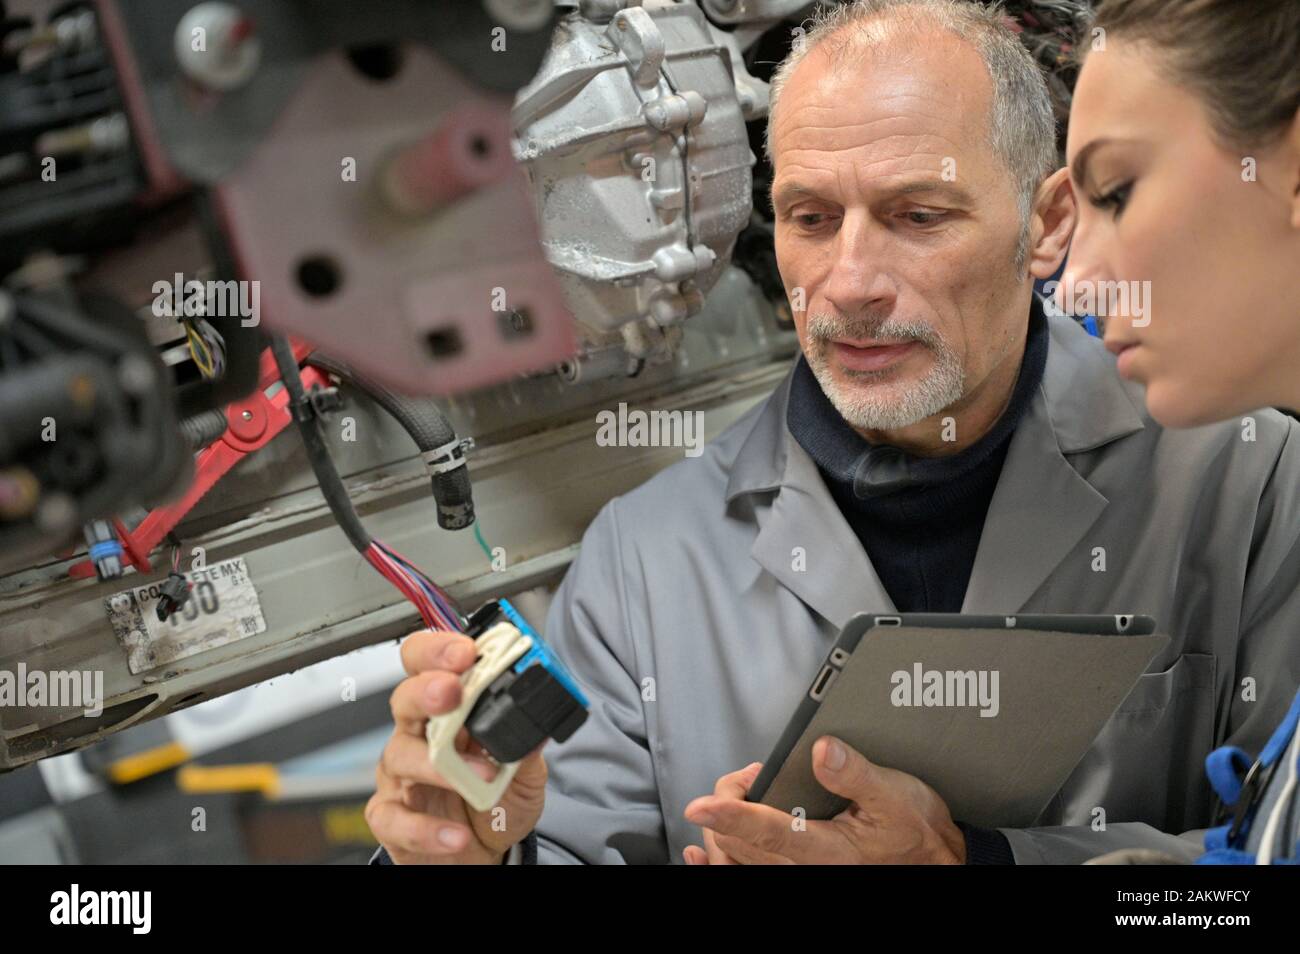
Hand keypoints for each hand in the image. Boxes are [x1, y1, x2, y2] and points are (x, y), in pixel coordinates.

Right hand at [366, 628, 547, 863]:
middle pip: (406, 699)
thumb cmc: (497, 804)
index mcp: (447, 712)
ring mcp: (401, 777)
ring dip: (439, 765)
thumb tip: (539, 723)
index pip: (429, 666)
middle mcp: (418, 736)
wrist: (485, 856)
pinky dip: (425, 828)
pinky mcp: (392, 819)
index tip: (466, 652)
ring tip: (479, 776)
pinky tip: (453, 833)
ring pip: (401, 755)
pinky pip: (395, 818)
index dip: (439, 652)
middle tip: (452, 691)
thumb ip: (528, 748)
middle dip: (427, 689)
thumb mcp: (525, 773)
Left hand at [683, 736, 965, 864]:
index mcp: (828, 849)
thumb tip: (823, 750)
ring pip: (736, 860)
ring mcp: (799, 872)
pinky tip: (706, 846)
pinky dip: (720, 857)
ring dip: (723, 827)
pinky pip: (746, 870)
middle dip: (728, 803)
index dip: (731, 815)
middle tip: (750, 775)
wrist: (930, 859)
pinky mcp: (796, 869)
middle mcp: (806, 867)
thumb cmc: (914, 831)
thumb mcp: (894, 794)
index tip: (701, 804)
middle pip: (738, 845)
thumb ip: (856, 773)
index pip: (767, 832)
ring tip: (740, 795)